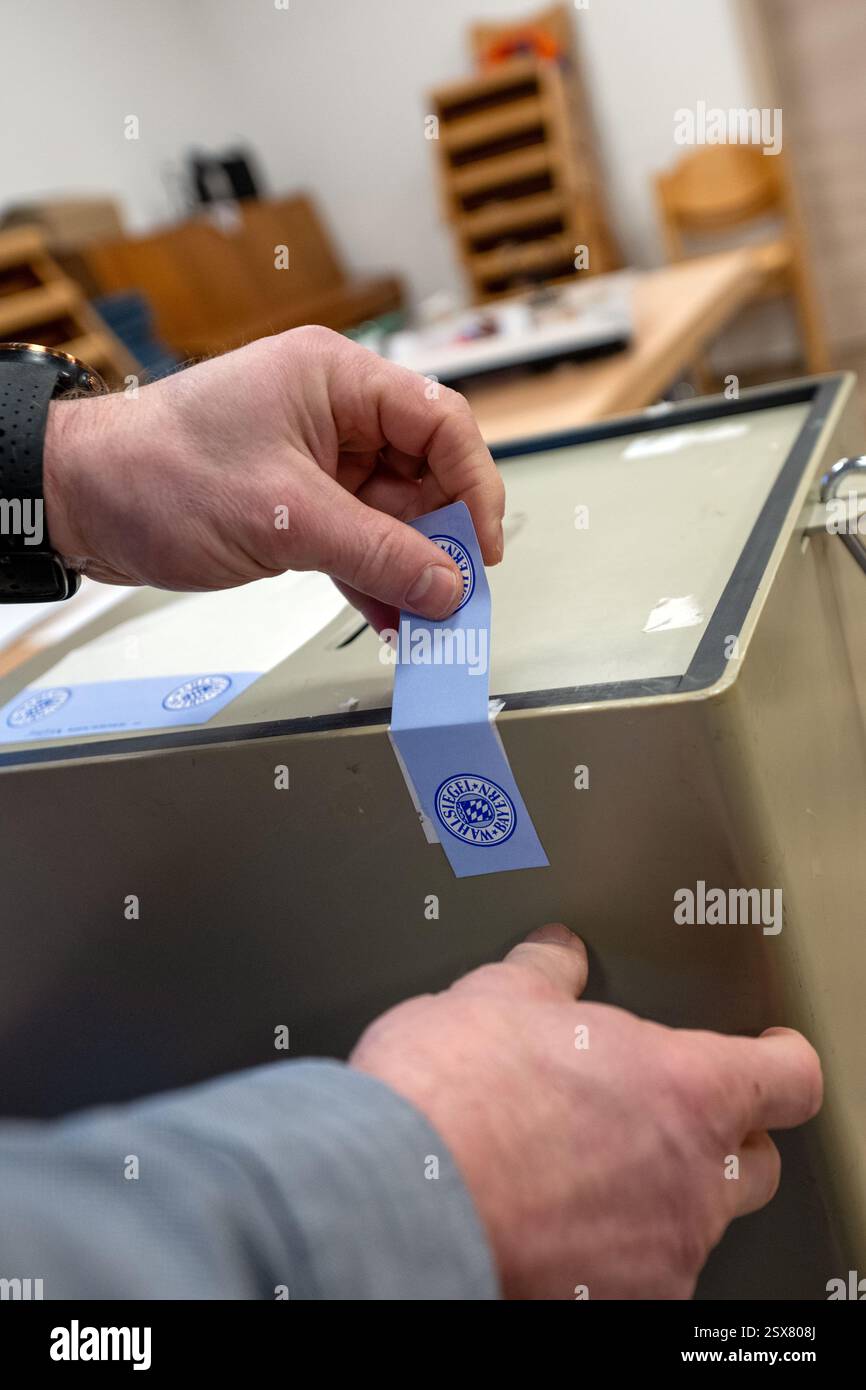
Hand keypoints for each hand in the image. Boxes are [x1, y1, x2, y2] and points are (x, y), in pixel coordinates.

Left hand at [44, 326, 504, 627]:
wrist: (82, 499)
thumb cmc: (159, 473)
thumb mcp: (283, 516)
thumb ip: (375, 552)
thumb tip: (447, 584)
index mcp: (337, 379)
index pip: (439, 422)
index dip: (474, 485)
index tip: (483, 547)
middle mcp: (334, 413)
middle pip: (424, 472)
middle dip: (443, 537)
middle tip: (456, 594)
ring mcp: (317, 459)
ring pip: (393, 514)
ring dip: (410, 568)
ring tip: (427, 620)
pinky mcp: (298, 502)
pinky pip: (357, 540)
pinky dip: (374, 578)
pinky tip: (392, 618)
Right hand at [350, 924, 821, 1298]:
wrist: (397, 1196)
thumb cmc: (450, 1096)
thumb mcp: (495, 996)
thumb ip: (545, 973)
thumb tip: (556, 955)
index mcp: (683, 1087)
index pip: (789, 1076)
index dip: (782, 1060)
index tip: (772, 1053)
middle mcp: (692, 1177)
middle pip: (753, 1160)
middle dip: (719, 1136)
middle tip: (654, 1115)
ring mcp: (660, 1252)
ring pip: (689, 1222)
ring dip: (653, 1194)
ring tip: (575, 1170)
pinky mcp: (619, 1306)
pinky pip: (639, 1274)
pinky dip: (609, 1251)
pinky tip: (550, 1223)